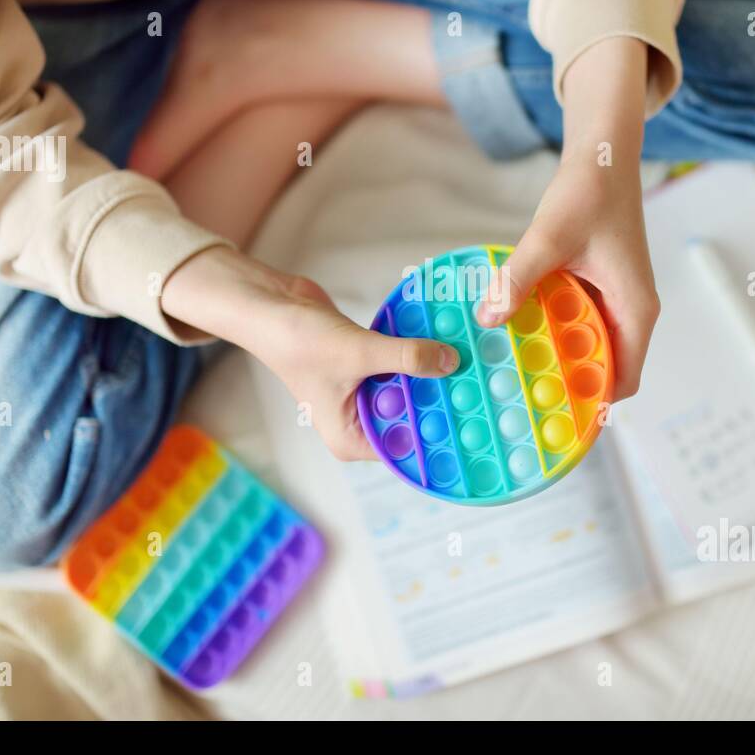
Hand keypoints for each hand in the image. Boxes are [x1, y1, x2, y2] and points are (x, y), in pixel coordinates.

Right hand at [161, 248, 457, 459]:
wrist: (271, 305)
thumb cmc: (297, 340)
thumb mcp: (358, 352)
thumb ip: (406, 358)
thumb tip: (450, 361)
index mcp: (351, 438)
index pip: (406, 449)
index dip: (440, 439)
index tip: (476, 427)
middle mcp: (359, 422)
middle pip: (412, 419)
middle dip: (442, 403)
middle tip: (483, 391)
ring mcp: (363, 394)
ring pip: (410, 390)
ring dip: (433, 376)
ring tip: (476, 366)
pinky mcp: (367, 367)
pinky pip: (402, 366)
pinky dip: (418, 355)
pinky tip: (449, 343)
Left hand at [476, 37, 658, 399]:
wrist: (602, 156)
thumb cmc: (589, 192)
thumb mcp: (549, 237)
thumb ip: (519, 278)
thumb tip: (488, 317)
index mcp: (634, 309)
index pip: (622, 381)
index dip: (594, 410)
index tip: (557, 430)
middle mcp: (631, 312)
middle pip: (603, 371)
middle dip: (567, 391)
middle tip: (521, 410)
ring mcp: (616, 302)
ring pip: (589, 349)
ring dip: (558, 363)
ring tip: (513, 380)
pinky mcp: (599, 290)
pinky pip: (578, 326)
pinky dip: (553, 336)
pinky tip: (516, 337)